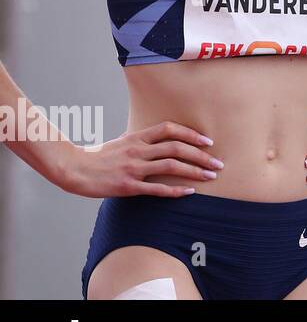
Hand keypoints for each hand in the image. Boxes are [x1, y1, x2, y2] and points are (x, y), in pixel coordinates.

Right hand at [59, 121, 220, 197]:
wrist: (74, 170)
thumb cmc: (99, 156)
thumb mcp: (122, 141)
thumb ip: (141, 139)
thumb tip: (160, 137)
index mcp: (137, 137)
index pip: (170, 129)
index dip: (191, 134)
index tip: (208, 142)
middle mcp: (138, 150)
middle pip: (177, 148)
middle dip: (201, 155)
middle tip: (218, 163)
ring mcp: (134, 168)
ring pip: (171, 166)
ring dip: (194, 171)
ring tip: (211, 176)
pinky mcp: (128, 186)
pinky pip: (157, 188)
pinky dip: (175, 190)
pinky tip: (190, 192)